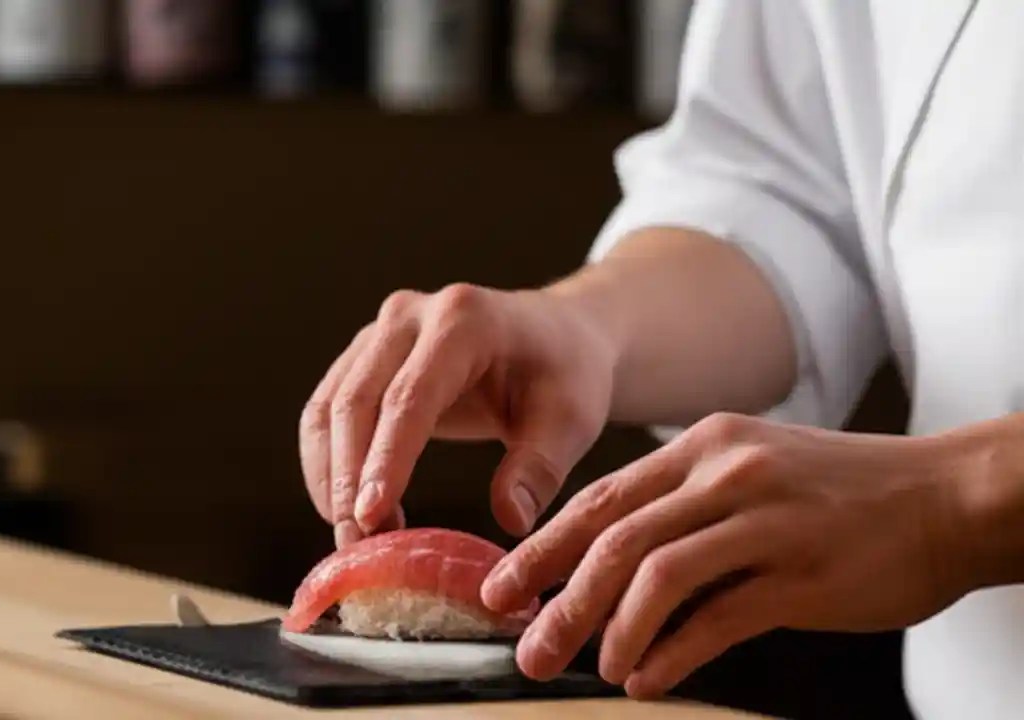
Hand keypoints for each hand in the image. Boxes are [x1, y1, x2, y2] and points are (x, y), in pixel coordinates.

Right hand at [300, 283, 616, 546]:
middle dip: (348, 477)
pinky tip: (343, 508)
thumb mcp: (571, 420)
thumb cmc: (566, 375)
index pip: (410, 396)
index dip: (387, 459)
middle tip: (357, 544)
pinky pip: (327, 410)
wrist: (555, 335)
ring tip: (350, 538)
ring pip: (330, 406)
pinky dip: (327, 463)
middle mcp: (409, 315)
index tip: (371, 517)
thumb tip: (509, 519)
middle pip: (357, 399)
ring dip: (329, 475)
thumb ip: (539, 468)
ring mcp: (379, 332)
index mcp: (463, 321)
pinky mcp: (363, 356)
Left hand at [481, 412, 975, 697]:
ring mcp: (763, 521)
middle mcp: (724, 473)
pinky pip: (717, 618)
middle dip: (557, 597)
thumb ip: (682, 510)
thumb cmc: (840, 492)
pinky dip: (671, 653)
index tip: (503, 589)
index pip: (600, 499)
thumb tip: (607, 575)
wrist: (947, 495)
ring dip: (609, 630)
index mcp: (702, 447)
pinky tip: (647, 679)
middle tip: (526, 644)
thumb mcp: (752, 472)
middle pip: (614, 538)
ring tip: (592, 668)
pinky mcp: (801, 573)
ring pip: (656, 576)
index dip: (543, 548)